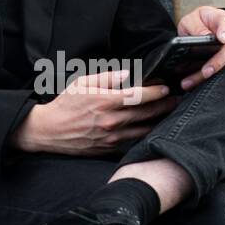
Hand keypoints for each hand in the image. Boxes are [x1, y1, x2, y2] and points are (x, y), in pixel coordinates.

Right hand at [11, 68, 178, 155]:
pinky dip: (144, 136)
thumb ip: (106, 78)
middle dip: (163, 106)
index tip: (165, 89)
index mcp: (105, 102)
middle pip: (145, 114)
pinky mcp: (108, 149)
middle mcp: (110, 121)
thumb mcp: (82, 83)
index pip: (138, 96)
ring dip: (158, 122)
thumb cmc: (65, 104)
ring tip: (168, 115)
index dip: (155, 92)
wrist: (48, 131)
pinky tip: (151, 130)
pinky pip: (132, 143)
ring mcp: (110, 137)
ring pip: (142, 130)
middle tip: (175, 101)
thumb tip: (127, 75)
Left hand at [175, 5, 224, 89]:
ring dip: (207, 75)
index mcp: (221, 18)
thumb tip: (206, 36)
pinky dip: (203, 78)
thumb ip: (197, 27)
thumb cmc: (195, 22)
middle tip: (205, 72)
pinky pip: (218, 70)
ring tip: (189, 82)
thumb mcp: (189, 21)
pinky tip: (191, 83)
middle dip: (217, 62)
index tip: (222, 39)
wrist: (195, 29)